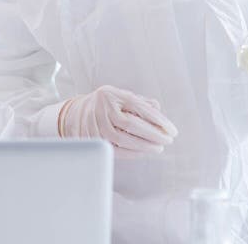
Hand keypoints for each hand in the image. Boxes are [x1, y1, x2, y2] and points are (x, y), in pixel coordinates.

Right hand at [59, 85, 177, 157]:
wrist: (74, 113)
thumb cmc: (104, 104)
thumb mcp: (121, 96)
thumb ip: (140, 102)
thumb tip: (158, 109)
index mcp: (113, 94)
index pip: (139, 107)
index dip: (158, 119)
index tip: (172, 129)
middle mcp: (102, 108)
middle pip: (131, 124)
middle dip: (153, 134)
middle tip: (168, 140)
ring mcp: (95, 124)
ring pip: (122, 139)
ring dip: (143, 146)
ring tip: (158, 148)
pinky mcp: (92, 139)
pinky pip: (114, 149)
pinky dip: (131, 153)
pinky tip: (142, 153)